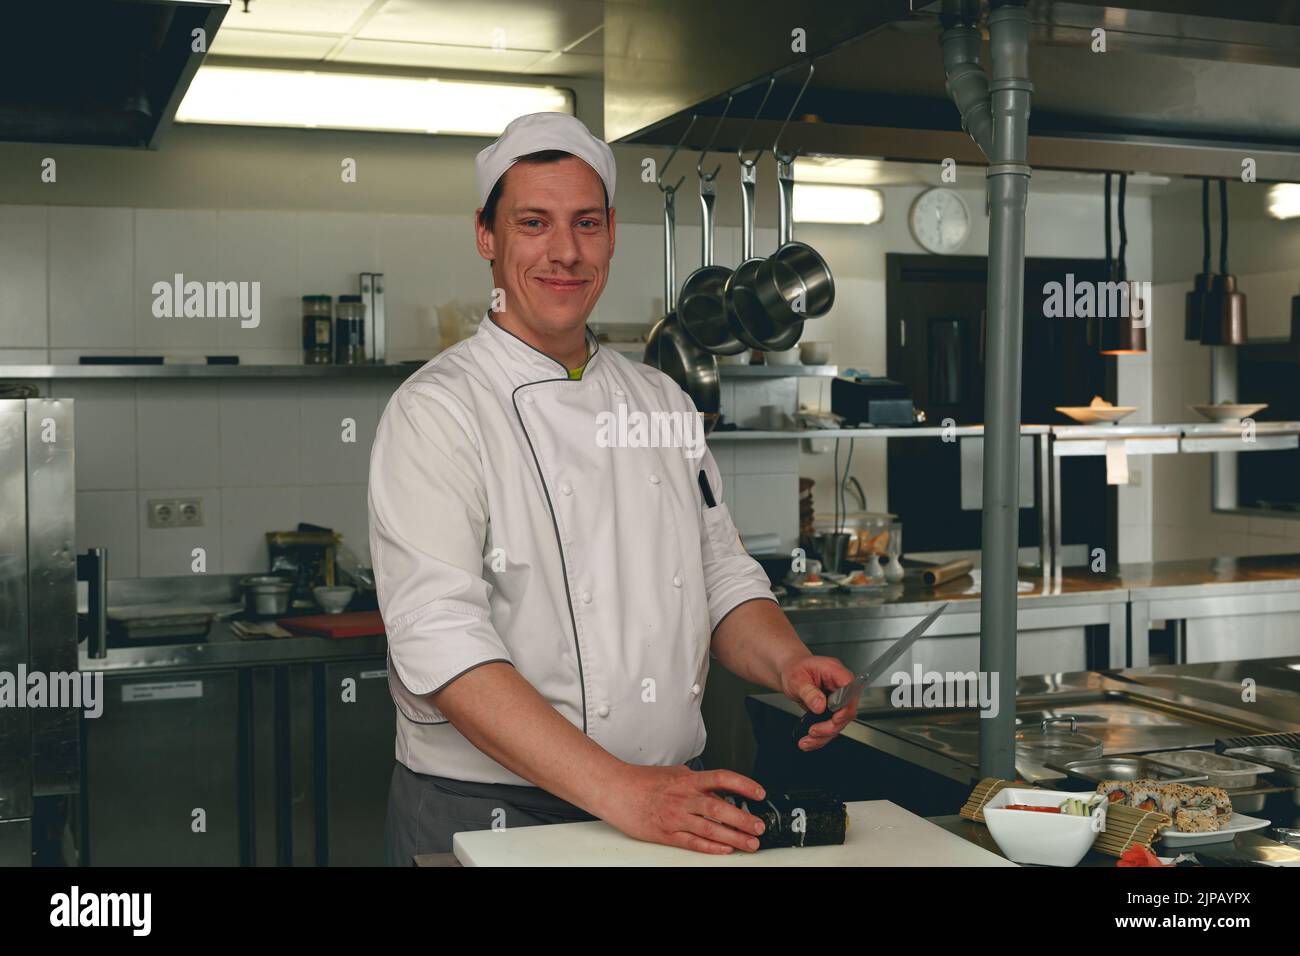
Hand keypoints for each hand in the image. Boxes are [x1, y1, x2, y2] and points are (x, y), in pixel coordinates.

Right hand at [599, 764, 768, 854]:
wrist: (615, 790)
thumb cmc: (641, 781)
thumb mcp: (673, 772)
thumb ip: (694, 778)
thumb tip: (713, 784)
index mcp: (688, 779)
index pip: (722, 779)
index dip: (744, 785)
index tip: (759, 793)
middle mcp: (684, 797)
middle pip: (719, 808)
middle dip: (743, 819)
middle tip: (759, 827)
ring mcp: (676, 817)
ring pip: (710, 829)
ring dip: (733, 837)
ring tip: (749, 843)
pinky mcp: (666, 833)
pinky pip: (692, 843)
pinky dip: (710, 848)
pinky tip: (723, 850)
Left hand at [781, 654, 855, 750]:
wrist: (790, 671)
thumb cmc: (795, 669)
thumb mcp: (796, 679)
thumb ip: (809, 692)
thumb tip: (820, 705)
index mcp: (836, 672)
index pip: (850, 690)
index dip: (845, 708)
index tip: (833, 720)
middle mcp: (840, 686)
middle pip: (846, 711)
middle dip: (830, 727)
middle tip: (813, 732)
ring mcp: (838, 699)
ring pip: (839, 723)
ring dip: (823, 736)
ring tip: (806, 742)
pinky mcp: (832, 710)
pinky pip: (831, 726)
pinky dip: (820, 737)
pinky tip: (809, 742)